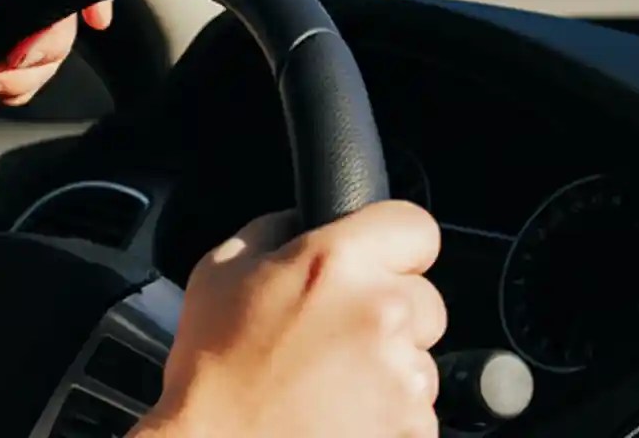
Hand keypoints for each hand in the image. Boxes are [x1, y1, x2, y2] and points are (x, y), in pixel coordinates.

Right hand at [135, 201, 445, 437]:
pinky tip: (340, 415)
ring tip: (330, 384)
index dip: (395, 245)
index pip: (415, 226)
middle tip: (336, 336)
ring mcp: (404, 376)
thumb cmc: (213, 370)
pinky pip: (418, 409)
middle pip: (424, 297)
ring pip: (420, 357)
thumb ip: (274, 231)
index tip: (380, 263)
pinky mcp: (415, 427)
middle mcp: (380, 312)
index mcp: (334, 262)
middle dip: (389, 312)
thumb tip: (303, 221)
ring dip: (389, 366)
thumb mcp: (218, 271)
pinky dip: (389, 412)